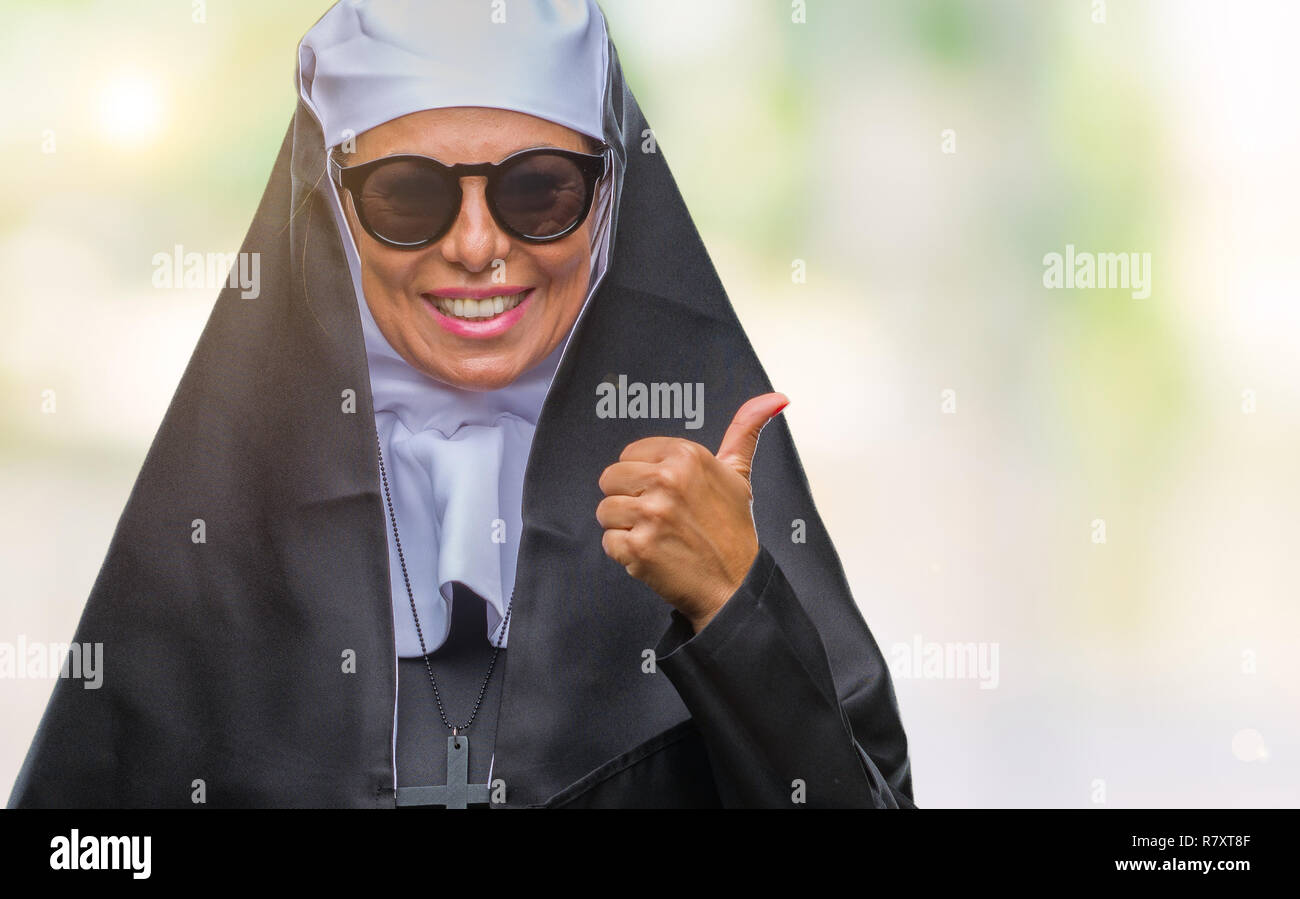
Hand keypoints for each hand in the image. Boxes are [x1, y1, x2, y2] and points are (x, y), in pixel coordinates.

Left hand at [598, 392, 788, 631]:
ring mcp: (651, 515)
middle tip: (660, 518)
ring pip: (605, 510)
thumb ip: (744, 431)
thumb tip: (774, 399)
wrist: (734, 585)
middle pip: (610, 479)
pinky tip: (653, 554)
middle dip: (629, 499)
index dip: (643, 477)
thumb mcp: (739, 474)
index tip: (666, 494)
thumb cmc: (733, 530)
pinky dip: (625, 553)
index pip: (630, 454)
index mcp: (687, 456)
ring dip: (625, 527)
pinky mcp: (637, 547)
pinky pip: (608, 542)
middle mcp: (668, 480)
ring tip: (657, 536)